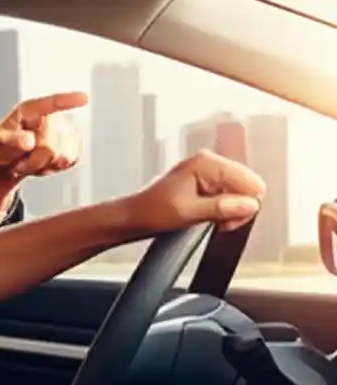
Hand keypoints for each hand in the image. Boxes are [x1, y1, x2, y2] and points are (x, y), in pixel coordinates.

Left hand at [0, 92, 87, 209]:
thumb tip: (29, 141)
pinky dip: (54, 168)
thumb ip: (11, 140)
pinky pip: (71, 161)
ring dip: (41, 165)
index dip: (67, 101)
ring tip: (28, 160)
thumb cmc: (2, 145)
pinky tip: (43, 163)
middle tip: (18, 160)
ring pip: (62, 156)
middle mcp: (51, 117)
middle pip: (50, 146)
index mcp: (30, 110)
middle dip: (32, 160)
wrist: (9, 160)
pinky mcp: (74, 146)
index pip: (50, 104)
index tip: (83, 98)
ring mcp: (65, 130)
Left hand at [124, 149, 264, 235]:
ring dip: (232, 210)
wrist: (135, 215)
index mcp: (206, 163)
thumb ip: (221, 208)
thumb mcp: (188, 213)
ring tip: (214, 221)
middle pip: (248, 185)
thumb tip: (250, 204)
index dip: (244, 206)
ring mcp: (209, 170)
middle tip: (221, 223)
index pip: (249, 182)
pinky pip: (230, 194)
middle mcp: (210, 161)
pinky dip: (225, 208)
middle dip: (239, 208)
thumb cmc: (153, 212)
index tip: (229, 221)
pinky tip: (212, 216)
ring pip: (241, 192)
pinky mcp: (208, 180)